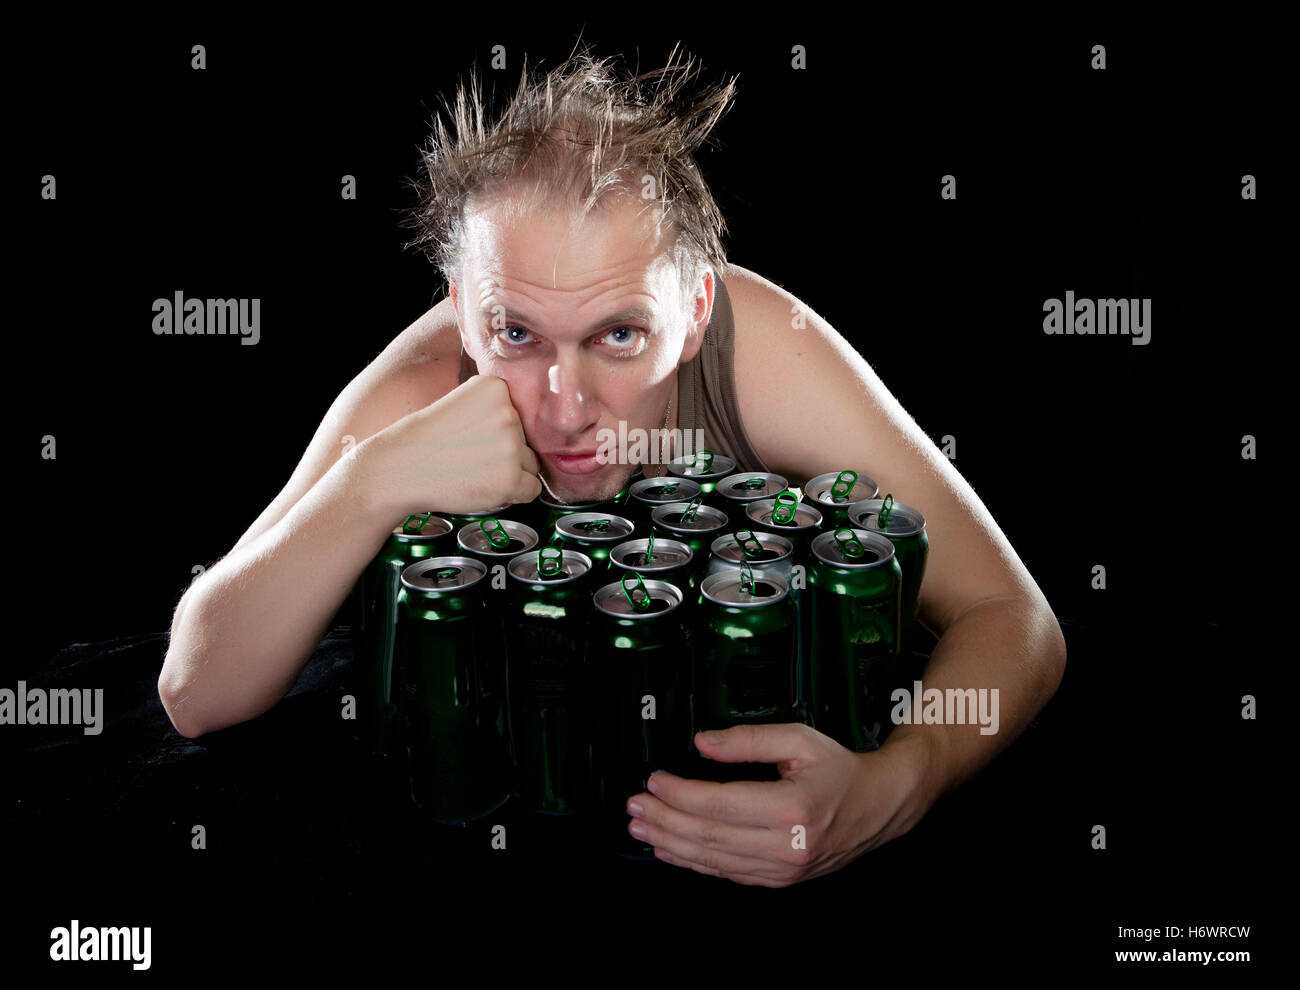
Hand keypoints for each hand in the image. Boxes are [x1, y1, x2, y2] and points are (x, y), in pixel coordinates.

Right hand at [364, 374, 541, 517]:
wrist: (400, 469)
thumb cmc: (426, 440)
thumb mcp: (461, 402)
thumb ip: (495, 408)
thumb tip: (531, 428)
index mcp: (495, 388)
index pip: (521, 414)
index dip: (499, 430)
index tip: (475, 434)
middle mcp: (508, 413)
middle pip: (528, 440)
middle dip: (505, 452)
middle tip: (471, 456)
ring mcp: (511, 446)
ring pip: (530, 465)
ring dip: (510, 473)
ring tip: (475, 471)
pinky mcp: (511, 478)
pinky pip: (532, 489)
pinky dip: (514, 493)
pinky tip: (485, 486)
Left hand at [626, 723, 930, 886]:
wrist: (879, 806)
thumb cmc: (840, 770)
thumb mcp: (798, 739)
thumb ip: (748, 739)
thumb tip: (703, 743)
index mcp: (792, 808)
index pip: (720, 804)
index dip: (680, 794)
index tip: (654, 781)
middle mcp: (787, 846)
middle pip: (710, 836)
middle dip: (664, 821)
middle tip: (634, 807)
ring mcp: (783, 869)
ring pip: (714, 860)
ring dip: (670, 844)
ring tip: (641, 828)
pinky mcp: (779, 879)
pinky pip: (727, 873)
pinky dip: (693, 862)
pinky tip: (670, 850)